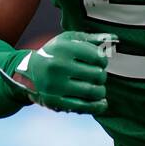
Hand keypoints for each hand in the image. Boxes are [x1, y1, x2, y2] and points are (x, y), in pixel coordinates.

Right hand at [0, 31, 114, 113]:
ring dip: (101, 91)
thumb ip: (92, 39)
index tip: (99, 62)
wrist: (29, 71)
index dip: (103, 60)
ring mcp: (56, 85)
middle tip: (97, 75)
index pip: (97, 56)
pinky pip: (83, 106)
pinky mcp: (55, 101)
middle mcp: (58, 66)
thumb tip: (115, 39)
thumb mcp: (69, 40)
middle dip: (101, 76)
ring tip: (98, 88)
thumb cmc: (55, 53)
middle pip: (97, 74)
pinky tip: (102, 103)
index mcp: (63, 48)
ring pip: (92, 91)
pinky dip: (97, 106)